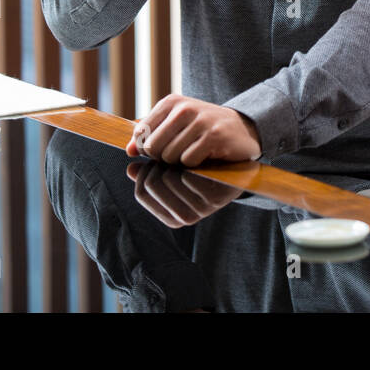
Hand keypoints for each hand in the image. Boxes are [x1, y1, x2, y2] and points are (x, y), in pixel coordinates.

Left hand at [126, 95, 261, 164]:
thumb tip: (129, 151)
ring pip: (170, 156)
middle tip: (180, 153)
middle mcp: (185, 108)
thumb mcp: (175, 125)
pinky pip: (189, 161)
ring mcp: (200, 121)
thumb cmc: (203, 129)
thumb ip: (150, 135)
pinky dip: (195, 164)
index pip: (141, 133)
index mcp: (171, 102)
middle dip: (163, 157)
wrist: (243, 129)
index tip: (162, 149)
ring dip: (180, 162)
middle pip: (153, 147)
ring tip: (195, 152)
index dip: (147, 149)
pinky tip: (206, 155)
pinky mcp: (214, 136)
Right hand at [126, 159, 242, 227]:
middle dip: (157, 162)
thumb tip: (131, 168)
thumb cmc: (201, 167)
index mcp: (170, 216)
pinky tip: (197, 154)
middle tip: (170, 152)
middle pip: (152, 183)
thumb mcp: (174, 171)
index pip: (141, 192)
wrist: (239, 165)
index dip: (144, 170)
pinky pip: (190, 176)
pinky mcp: (217, 197)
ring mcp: (201, 209)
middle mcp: (184, 218)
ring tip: (182, 152)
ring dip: (172, 158)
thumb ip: (151, 171)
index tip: (155, 159)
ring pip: (169, 178)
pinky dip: (189, 160)